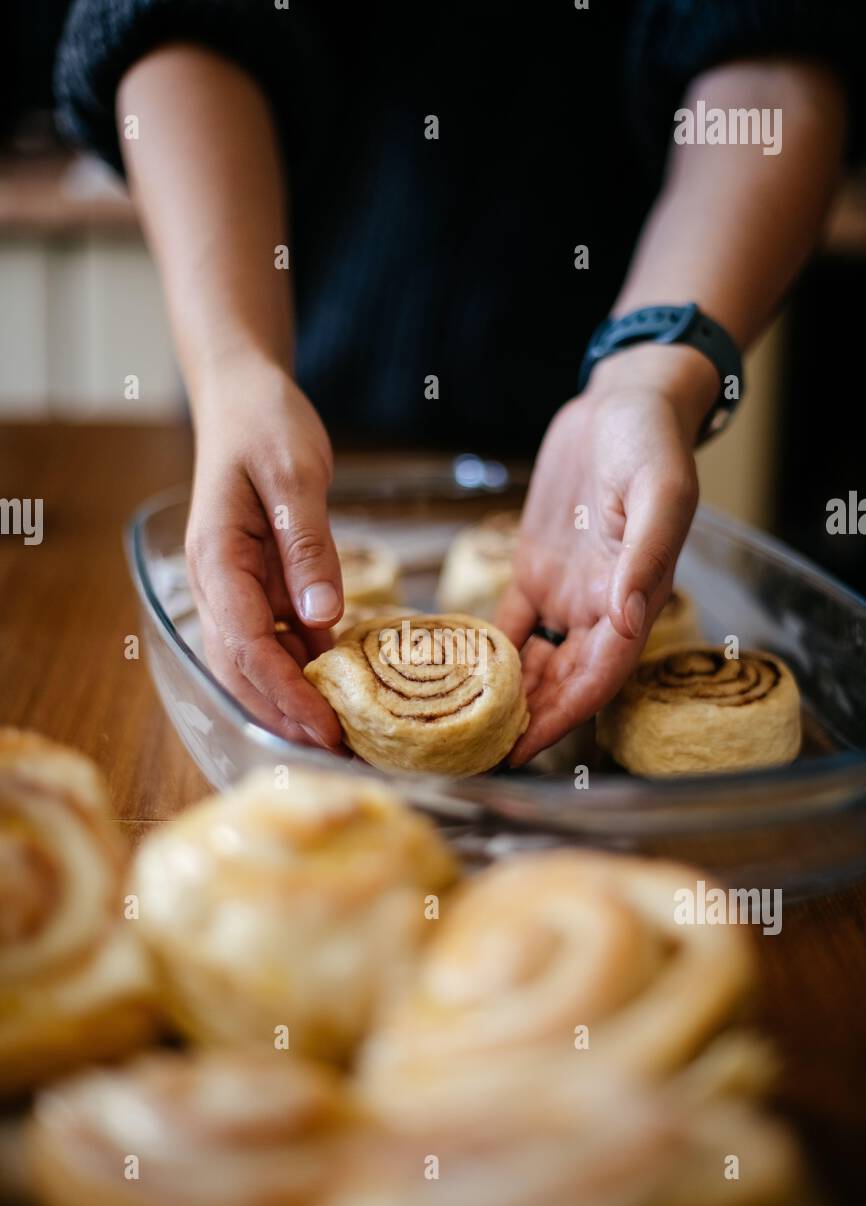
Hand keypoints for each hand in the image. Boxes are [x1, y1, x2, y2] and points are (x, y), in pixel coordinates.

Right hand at [185, 358, 344, 748]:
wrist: (244, 397)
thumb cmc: (265, 424)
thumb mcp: (294, 473)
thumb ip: (307, 543)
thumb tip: (323, 615)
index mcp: (216, 558)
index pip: (245, 644)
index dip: (284, 691)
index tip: (324, 726)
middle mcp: (216, 584)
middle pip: (242, 669)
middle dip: (285, 714)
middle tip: (337, 750)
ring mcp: (234, 588)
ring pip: (254, 663)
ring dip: (291, 702)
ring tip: (340, 736)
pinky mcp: (258, 586)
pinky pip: (276, 639)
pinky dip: (302, 671)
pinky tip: (338, 692)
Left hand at [496, 344, 716, 764]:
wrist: (623, 401)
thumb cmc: (651, 441)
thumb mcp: (660, 492)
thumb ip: (645, 557)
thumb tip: (627, 619)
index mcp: (633, 597)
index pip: (600, 675)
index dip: (566, 716)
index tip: (527, 748)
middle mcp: (599, 606)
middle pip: (562, 681)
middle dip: (528, 720)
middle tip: (477, 754)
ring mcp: (565, 591)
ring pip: (535, 662)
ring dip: (507, 697)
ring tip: (461, 728)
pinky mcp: (535, 569)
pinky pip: (509, 624)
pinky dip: (487, 652)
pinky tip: (455, 676)